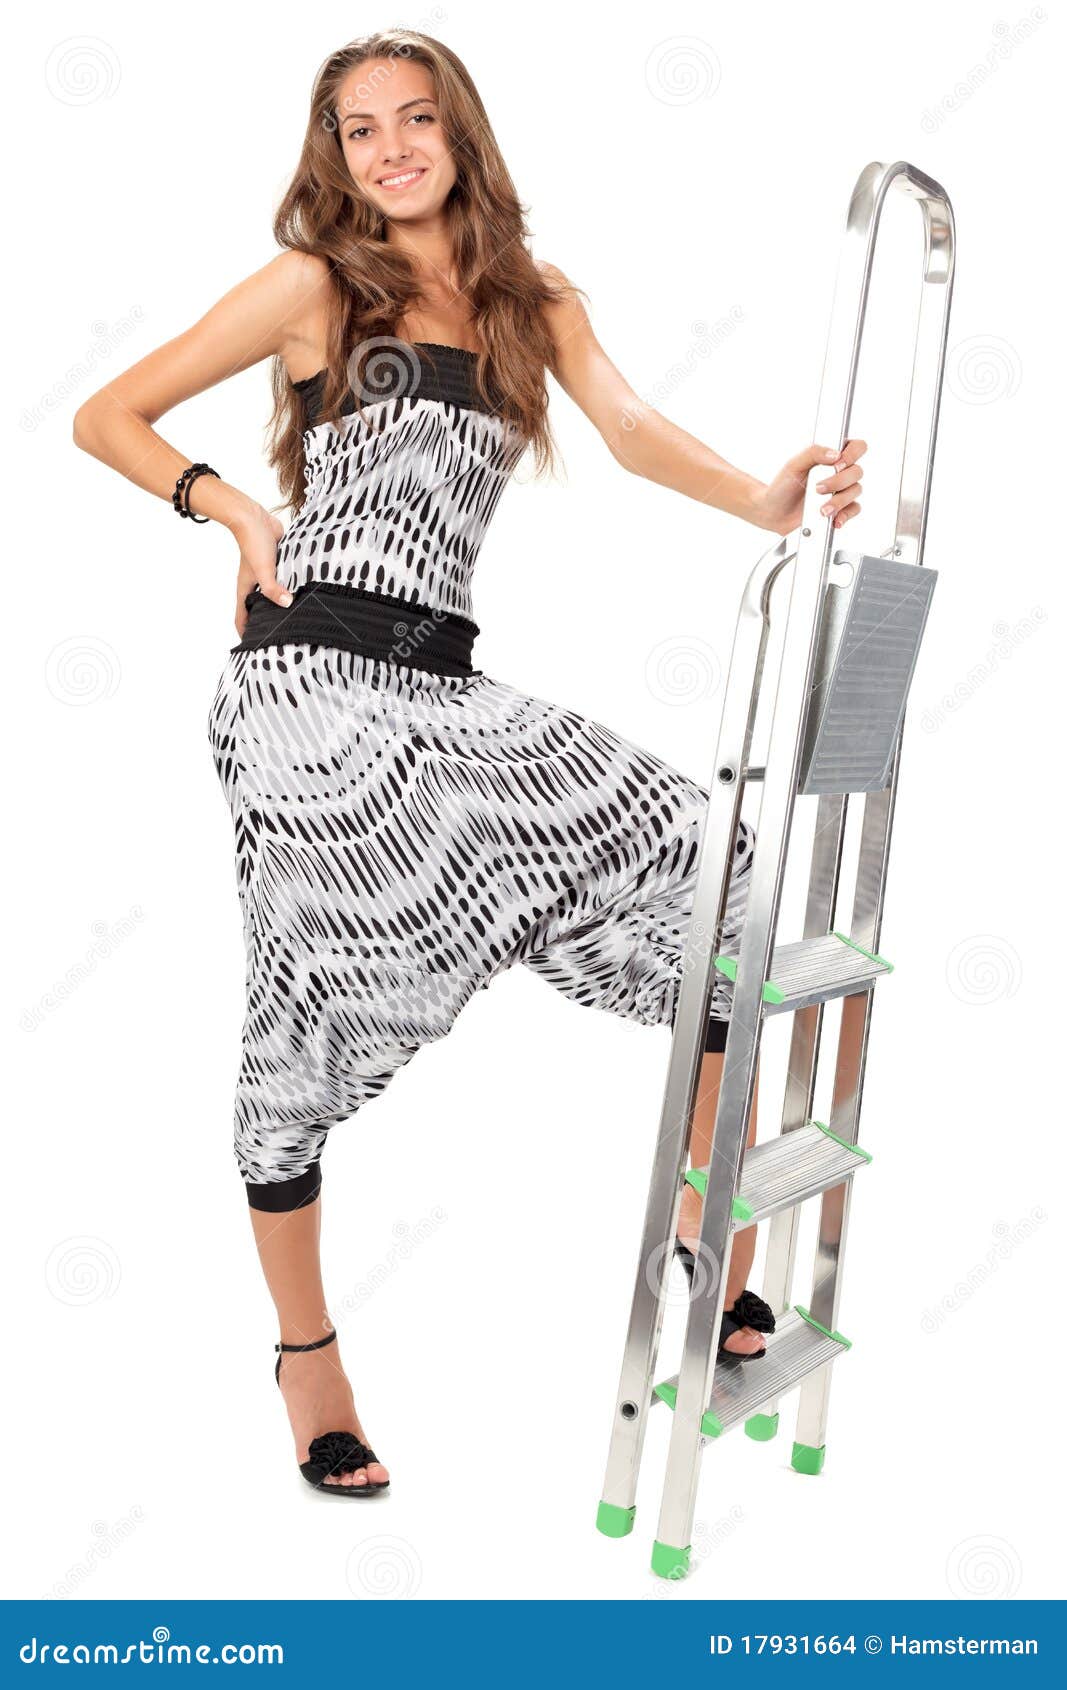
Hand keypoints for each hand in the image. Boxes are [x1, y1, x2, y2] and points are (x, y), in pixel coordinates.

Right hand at [230, 504, 289, 635]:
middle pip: (258, 609)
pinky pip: (283, 580)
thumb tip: (287, 604)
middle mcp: (254, 584)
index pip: (242, 617)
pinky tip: (304, 593)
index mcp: (246, 589)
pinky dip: (290, 587)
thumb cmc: (253, 543)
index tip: (254, 647)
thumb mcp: (264, 570)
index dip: (246, 633)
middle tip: (280, 636)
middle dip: (266, 622)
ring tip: (295, 618)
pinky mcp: (276, 564)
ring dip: (281, 604)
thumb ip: (273, 589)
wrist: (253, 517)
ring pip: (272, 595)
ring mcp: (266, 574)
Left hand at [755, 438, 866, 536]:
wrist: (774, 512)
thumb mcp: (793, 465)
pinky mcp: (841, 509)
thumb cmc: (783, 486)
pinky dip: (845, 515)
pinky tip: (833, 519)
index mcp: (831, 456)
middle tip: (818, 488)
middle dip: (839, 481)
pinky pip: (853, 510)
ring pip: (856, 491)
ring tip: (821, 509)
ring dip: (840, 500)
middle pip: (857, 471)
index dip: (853, 453)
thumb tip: (835, 454)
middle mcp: (840, 472)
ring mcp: (842, 491)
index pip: (856, 447)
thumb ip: (813, 453)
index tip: (839, 463)